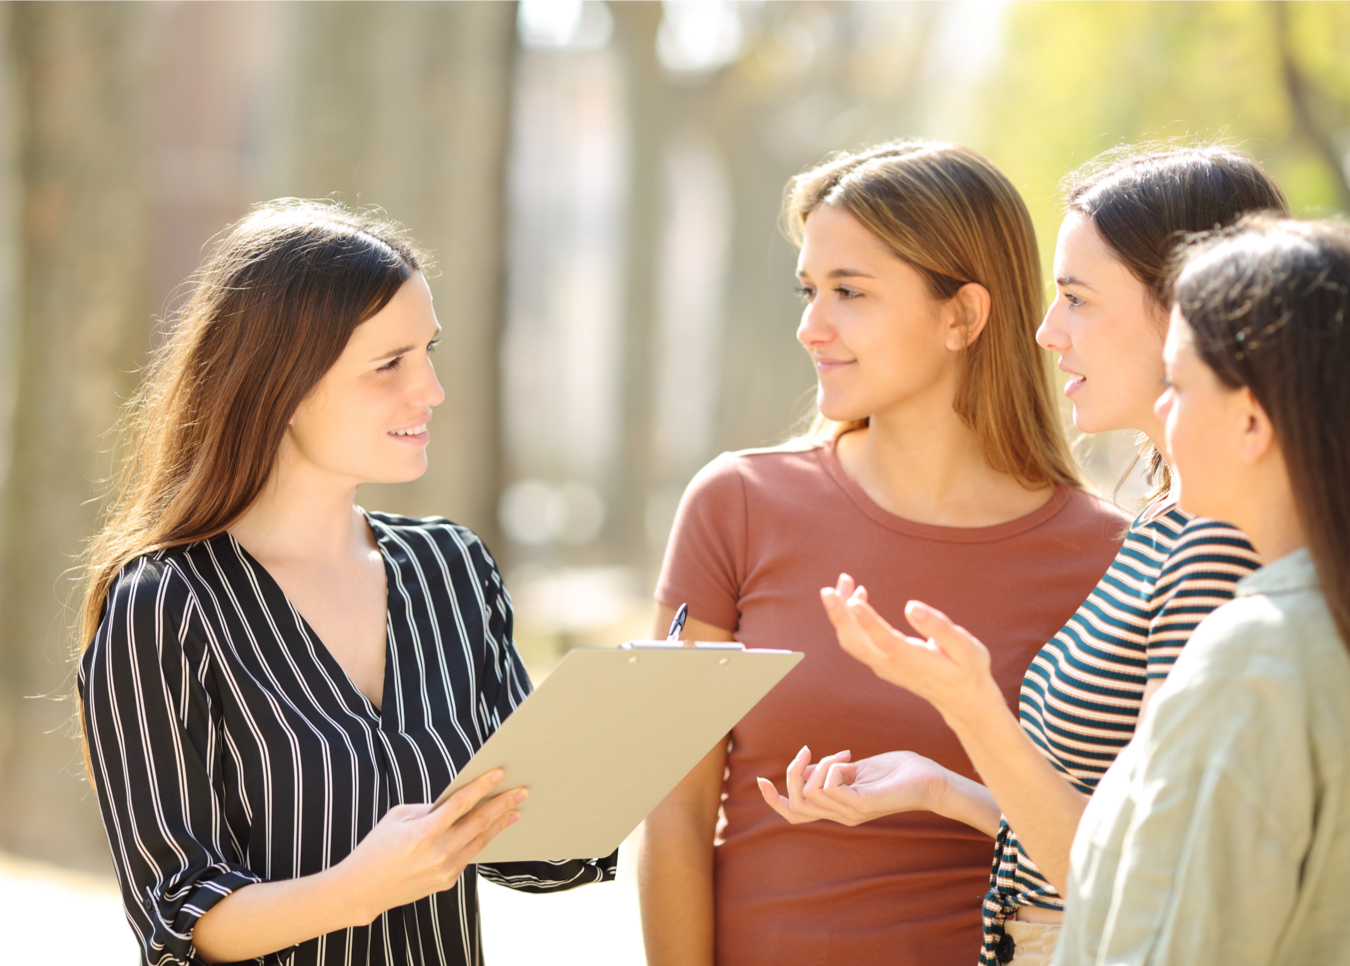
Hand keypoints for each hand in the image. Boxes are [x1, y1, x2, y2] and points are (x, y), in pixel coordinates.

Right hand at [336, 769, 524, 921]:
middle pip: (479, 822)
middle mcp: (438, 852)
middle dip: (502, 804)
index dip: (482, 786)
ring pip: (479, 841)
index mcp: (423, 832)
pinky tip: (492, 830)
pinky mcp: (446, 881)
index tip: (500, 773)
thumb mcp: (397, 817)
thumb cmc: (376, 847)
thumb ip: (428, 809)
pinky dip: (480, 841)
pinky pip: (468, 856)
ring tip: (515, 811)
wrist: (362, 890)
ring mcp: (444, 869)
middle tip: (521, 791)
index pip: (461, 803)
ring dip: (499, 824)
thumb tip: (456, 803)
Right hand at [756, 746, 949, 825]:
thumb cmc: (897, 771)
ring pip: (810, 793)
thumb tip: (807, 767)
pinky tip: (849, 760)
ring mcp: (851, 813)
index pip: (795, 814)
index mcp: (836, 807)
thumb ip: (831, 771)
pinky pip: (830, 788)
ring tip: (843, 755)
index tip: (760, 780)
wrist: (930, 780)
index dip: (773, 801)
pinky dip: (831, 768)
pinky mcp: (863, 805)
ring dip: (819, 765)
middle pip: (795, 805)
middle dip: (792, 774)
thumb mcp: (855, 769)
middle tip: (807, 750)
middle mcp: (841, 815)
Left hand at [819, 573, 1001, 722]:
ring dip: (842, 612)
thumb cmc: (967, 669)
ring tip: (844, 581)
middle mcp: (892, 666)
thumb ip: (939, 627)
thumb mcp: (966, 648)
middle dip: (839, 615)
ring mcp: (883, 666)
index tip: (852, 599)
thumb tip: (911, 606)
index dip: (867, 621)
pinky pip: (858, 641)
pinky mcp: (881, 663)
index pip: (884, 641)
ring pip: (852, 641)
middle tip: (829, 588)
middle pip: (855, 643)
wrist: (963, 699)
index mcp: (913, 661)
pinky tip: (858, 595)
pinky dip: (851, 618)